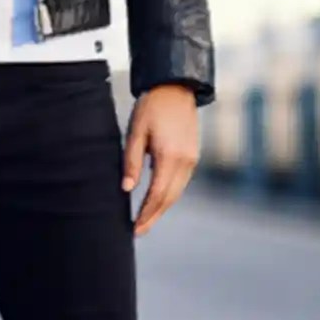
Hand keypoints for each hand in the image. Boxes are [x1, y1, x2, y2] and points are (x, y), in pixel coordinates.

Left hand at [122, 84, 199, 236]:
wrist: (175, 88)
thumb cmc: (151, 108)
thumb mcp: (135, 132)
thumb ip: (131, 162)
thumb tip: (126, 189)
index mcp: (170, 156)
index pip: (157, 194)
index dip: (146, 213)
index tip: (134, 228)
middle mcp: (185, 162)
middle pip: (169, 198)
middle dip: (153, 216)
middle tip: (138, 231)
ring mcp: (192, 159)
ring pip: (177, 192)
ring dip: (161, 208)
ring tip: (145, 220)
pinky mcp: (193, 155)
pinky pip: (181, 182)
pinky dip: (169, 195)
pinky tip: (157, 200)